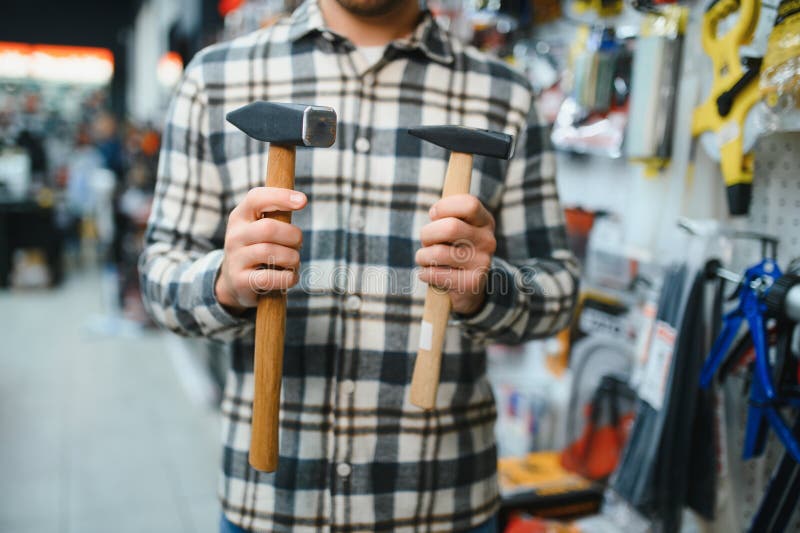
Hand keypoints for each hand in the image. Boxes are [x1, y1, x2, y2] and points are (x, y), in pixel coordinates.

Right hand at [215, 187, 305, 312]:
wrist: (235, 282)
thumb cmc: (258, 249)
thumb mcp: (261, 228)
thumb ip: (277, 215)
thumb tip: (300, 200)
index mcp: (240, 216)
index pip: (256, 198)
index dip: (281, 197)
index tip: (304, 201)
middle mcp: (234, 235)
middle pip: (269, 228)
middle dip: (293, 236)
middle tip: (299, 244)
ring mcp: (235, 258)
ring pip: (271, 252)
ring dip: (292, 258)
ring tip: (293, 262)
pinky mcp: (240, 281)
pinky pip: (270, 277)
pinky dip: (288, 277)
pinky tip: (289, 276)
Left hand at [416, 194, 495, 314]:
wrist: (468, 286)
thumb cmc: (453, 248)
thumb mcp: (456, 227)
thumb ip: (447, 214)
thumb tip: (435, 212)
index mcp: (485, 222)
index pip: (469, 204)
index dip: (444, 206)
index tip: (434, 215)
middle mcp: (488, 241)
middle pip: (451, 227)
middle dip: (428, 233)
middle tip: (427, 241)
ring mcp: (482, 263)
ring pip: (438, 252)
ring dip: (422, 256)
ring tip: (425, 259)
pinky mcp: (472, 283)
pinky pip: (435, 274)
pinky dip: (424, 273)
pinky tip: (428, 274)